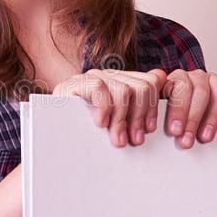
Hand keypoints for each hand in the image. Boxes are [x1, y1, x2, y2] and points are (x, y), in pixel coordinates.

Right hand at [52, 68, 167, 147]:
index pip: (151, 82)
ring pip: (124, 91)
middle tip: (135, 141)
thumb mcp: (118, 122)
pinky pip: (100, 90)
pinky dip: (104, 109)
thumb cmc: (88, 132)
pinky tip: (100, 125)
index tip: (148, 131)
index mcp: (122, 81)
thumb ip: (138, 104)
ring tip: (118, 140)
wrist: (54, 136)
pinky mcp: (76, 83)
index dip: (153, 108)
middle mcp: (110, 75)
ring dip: (122, 120)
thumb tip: (162, 77)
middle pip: (142, 87)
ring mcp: (92, 77)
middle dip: (141, 116)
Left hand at [161, 68, 216, 148]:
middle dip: (194, 119)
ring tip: (206, 136)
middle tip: (188, 140)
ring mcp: (212, 79)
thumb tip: (158, 134)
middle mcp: (194, 76)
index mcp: (175, 79)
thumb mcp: (159, 112)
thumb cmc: (170, 112)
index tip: (175, 131)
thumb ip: (158, 118)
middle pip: (200, 91)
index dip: (178, 110)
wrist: (182, 104)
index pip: (179, 88)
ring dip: (213, 116)